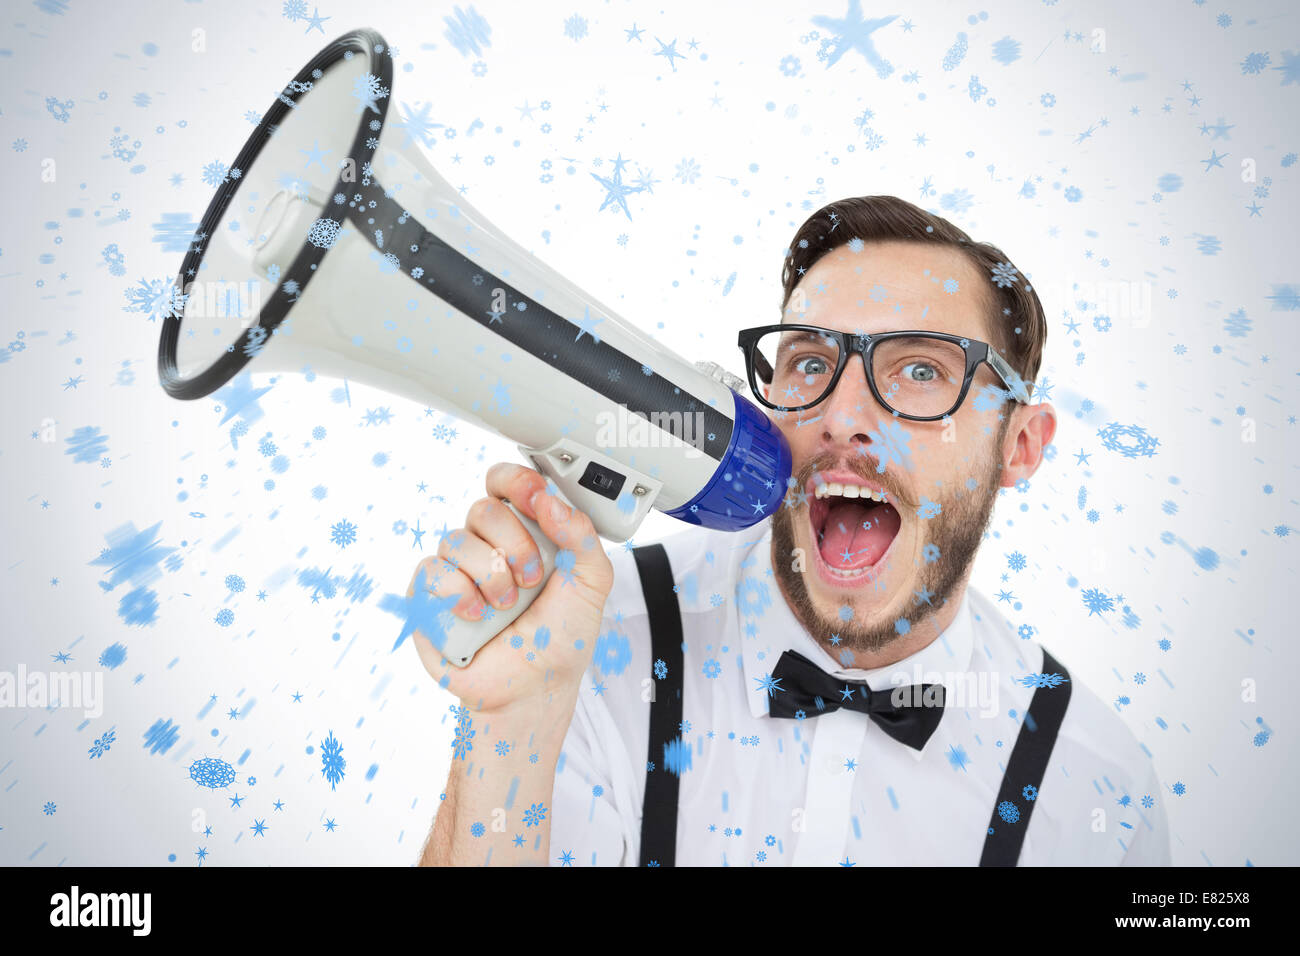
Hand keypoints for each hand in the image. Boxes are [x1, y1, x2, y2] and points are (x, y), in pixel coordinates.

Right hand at [406, 462, 614, 715]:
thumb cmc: (561, 636)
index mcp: (523, 532)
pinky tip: (477, 615)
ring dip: (490, 576)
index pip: (507, 484)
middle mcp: (487, 545)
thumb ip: (582, 536)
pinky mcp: (429, 597)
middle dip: (514, 545)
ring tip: (507, 606)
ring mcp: (456, 570)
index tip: (536, 499)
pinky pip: (430, 572)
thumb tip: (550, 501)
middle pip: (483, 509)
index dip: (517, 482)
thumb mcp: (592, 583)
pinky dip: (459, 594)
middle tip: (532, 579)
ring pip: (455, 540)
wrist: (535, 686)